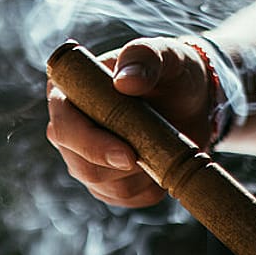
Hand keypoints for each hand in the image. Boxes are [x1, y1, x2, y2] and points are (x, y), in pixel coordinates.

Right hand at [45, 37, 216, 207]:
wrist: (190, 102)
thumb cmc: (171, 72)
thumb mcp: (165, 56)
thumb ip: (145, 59)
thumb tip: (124, 82)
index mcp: (68, 94)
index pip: (65, 128)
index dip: (91, 145)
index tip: (128, 154)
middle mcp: (68, 130)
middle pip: (80, 165)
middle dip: (120, 167)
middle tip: (156, 156)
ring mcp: (83, 160)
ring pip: (103, 186)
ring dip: (139, 174)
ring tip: (162, 145)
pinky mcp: (104, 183)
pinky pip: (123, 198)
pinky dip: (148, 187)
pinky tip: (160, 163)